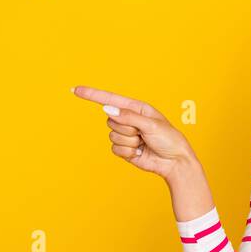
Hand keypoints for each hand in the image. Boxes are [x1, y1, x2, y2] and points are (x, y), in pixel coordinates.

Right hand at [71, 85, 196, 179]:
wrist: (174, 162)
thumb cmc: (169, 139)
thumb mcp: (151, 124)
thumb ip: (128, 117)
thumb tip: (107, 110)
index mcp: (136, 108)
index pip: (110, 99)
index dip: (92, 95)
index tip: (76, 90)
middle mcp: (129, 120)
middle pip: (111, 120)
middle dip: (127, 129)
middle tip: (143, 134)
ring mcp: (126, 135)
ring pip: (112, 135)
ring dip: (128, 141)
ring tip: (143, 143)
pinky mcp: (125, 149)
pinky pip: (115, 148)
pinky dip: (127, 152)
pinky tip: (140, 152)